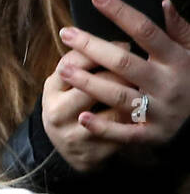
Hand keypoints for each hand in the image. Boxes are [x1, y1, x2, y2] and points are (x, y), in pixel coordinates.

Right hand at [42, 46, 130, 172]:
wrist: (70, 148)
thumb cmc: (71, 103)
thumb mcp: (65, 82)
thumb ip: (78, 59)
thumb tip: (109, 40)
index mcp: (51, 91)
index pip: (73, 62)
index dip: (101, 48)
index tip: (126, 44)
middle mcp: (57, 114)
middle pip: (94, 84)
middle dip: (121, 71)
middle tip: (140, 64)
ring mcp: (74, 136)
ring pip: (112, 107)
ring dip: (131, 93)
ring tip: (143, 84)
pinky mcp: (92, 152)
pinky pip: (122, 129)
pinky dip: (134, 116)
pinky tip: (141, 108)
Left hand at [56, 0, 189, 149]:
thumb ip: (179, 29)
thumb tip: (162, 3)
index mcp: (177, 58)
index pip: (145, 30)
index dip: (121, 12)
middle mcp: (167, 83)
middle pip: (124, 63)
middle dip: (92, 48)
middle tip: (66, 33)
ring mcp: (159, 110)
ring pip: (118, 95)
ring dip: (88, 84)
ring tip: (62, 71)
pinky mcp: (152, 134)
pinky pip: (124, 132)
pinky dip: (102, 126)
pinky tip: (82, 118)